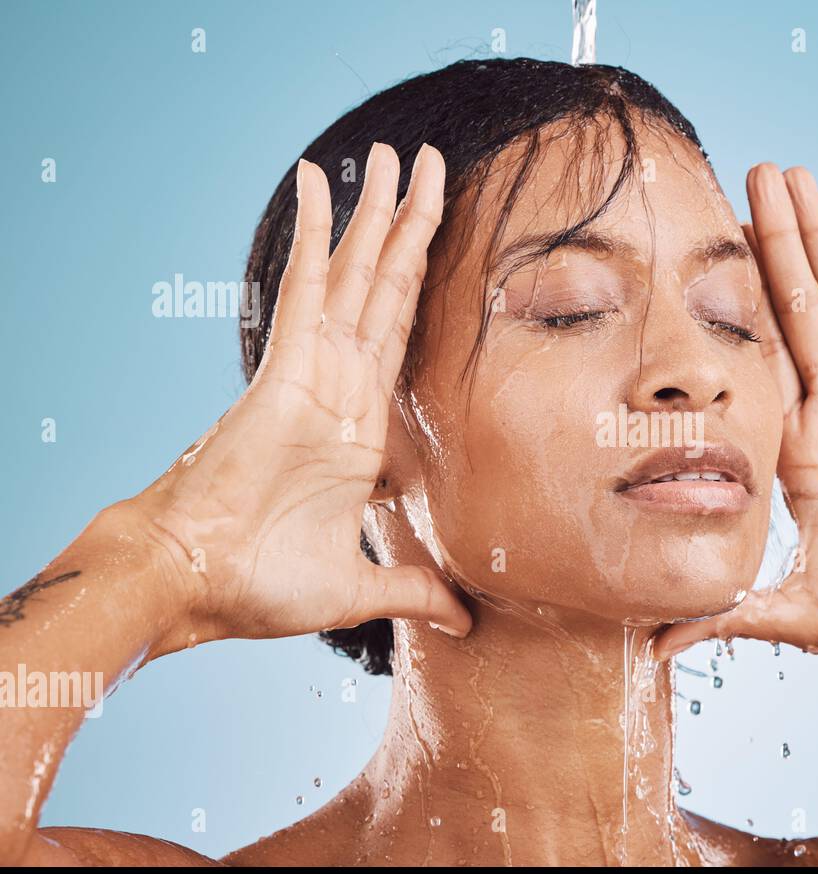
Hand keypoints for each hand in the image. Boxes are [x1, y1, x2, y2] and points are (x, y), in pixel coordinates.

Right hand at [125, 143, 470, 648]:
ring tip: (397, 153)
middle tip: (434, 163)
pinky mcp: (283, 372)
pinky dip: (313, 234)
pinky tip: (321, 180)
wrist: (194, 587)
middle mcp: (339, 389)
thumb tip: (465, 619)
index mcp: (360, 429)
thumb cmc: (257, 585)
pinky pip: (302, 288)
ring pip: (353, 276)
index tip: (440, 240)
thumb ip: (414, 591)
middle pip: (385, 291)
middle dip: (411, 228)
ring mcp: (312, 374)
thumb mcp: (360, 586)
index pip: (400, 338)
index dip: (421, 285)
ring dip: (378, 215)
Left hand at [654, 164, 817, 666]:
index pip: (748, 366)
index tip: (687, 260)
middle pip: (787, 312)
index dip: (721, 312)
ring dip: (816, 238)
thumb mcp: (801, 614)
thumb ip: (731, 618)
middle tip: (739, 175)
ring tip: (792, 174)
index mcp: (794, 453)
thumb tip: (654, 649)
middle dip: (765, 245)